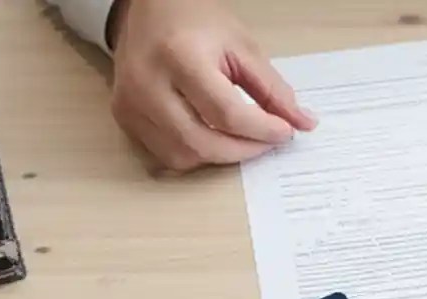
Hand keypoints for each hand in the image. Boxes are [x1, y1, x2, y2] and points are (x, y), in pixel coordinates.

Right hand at [107, 0, 316, 172]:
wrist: (150, 8)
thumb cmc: (196, 21)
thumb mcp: (242, 46)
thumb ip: (273, 89)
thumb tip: (302, 123)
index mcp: (179, 57)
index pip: (226, 113)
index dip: (262, 130)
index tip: (285, 132)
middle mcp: (146, 83)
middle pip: (202, 142)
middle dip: (244, 150)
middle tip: (268, 141)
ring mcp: (130, 103)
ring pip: (183, 156)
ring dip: (220, 156)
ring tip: (242, 139)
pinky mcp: (123, 116)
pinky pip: (165, 153)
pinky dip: (196, 154)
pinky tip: (214, 137)